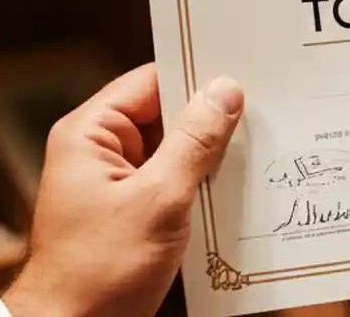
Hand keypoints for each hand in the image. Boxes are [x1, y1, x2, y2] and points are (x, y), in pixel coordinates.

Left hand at [1, 64, 243, 316]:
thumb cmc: (98, 272)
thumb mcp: (159, 200)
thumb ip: (194, 142)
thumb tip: (224, 91)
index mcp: (89, 135)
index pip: (150, 82)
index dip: (194, 77)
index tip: (242, 77)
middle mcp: (98, 153)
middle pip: (164, 115)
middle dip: (209, 122)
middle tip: (259, 118)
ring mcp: (113, 184)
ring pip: (173, 152)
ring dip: (207, 158)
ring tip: (252, 156)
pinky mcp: (128, 213)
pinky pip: (171, 184)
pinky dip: (199, 187)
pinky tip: (232, 192)